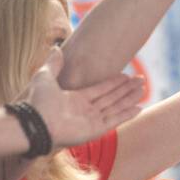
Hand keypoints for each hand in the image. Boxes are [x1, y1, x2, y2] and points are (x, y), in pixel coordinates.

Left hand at [23, 46, 145, 149]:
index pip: (100, 89)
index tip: (126, 75)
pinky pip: (114, 120)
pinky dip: (127, 115)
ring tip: (143, 90)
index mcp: (75, 99)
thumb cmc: (38, 101)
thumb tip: (56, 48)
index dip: (113, 82)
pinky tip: (139, 108)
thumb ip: (54, 64)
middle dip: (126, 89)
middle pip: (111, 97)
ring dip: (130, 99)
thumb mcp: (45, 76)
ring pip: (116, 107)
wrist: (35, 122)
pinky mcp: (95, 130)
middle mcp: (85, 110)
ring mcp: (91, 121)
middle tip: (141, 80)